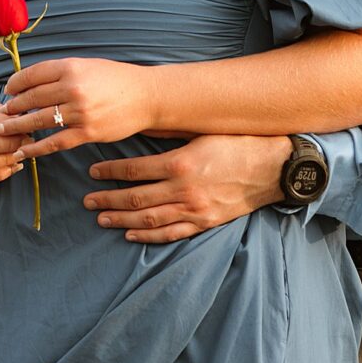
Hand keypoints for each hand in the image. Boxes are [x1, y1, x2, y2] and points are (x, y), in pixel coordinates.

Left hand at [0, 56, 156, 154]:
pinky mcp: (87, 132)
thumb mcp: (88, 66)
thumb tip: (32, 81)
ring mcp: (80, 112)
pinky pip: (54, 142)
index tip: (7, 91)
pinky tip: (22, 150)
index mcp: (72, 67)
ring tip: (0, 131)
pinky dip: (35, 147)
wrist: (147, 96)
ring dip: (16, 126)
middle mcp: (74, 88)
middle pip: (31, 98)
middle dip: (12, 107)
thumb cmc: (117, 79)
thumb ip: (62, 72)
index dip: (15, 84)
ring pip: (39, 120)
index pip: (32, 75)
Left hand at [83, 134, 289, 242]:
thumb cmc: (239, 143)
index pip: (134, 170)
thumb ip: (170, 133)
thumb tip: (141, 125)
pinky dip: (148, 237)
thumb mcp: (203, 131)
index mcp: (181, 163)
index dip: (110, 172)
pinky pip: (171, 233)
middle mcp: (184, 190)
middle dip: (108, 200)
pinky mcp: (205, 223)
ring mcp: (194, 210)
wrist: (273, 168)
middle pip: (135, 198)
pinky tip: (130, 235)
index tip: (93, 172)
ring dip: (121, 220)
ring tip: (101, 218)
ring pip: (149, 220)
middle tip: (88, 201)